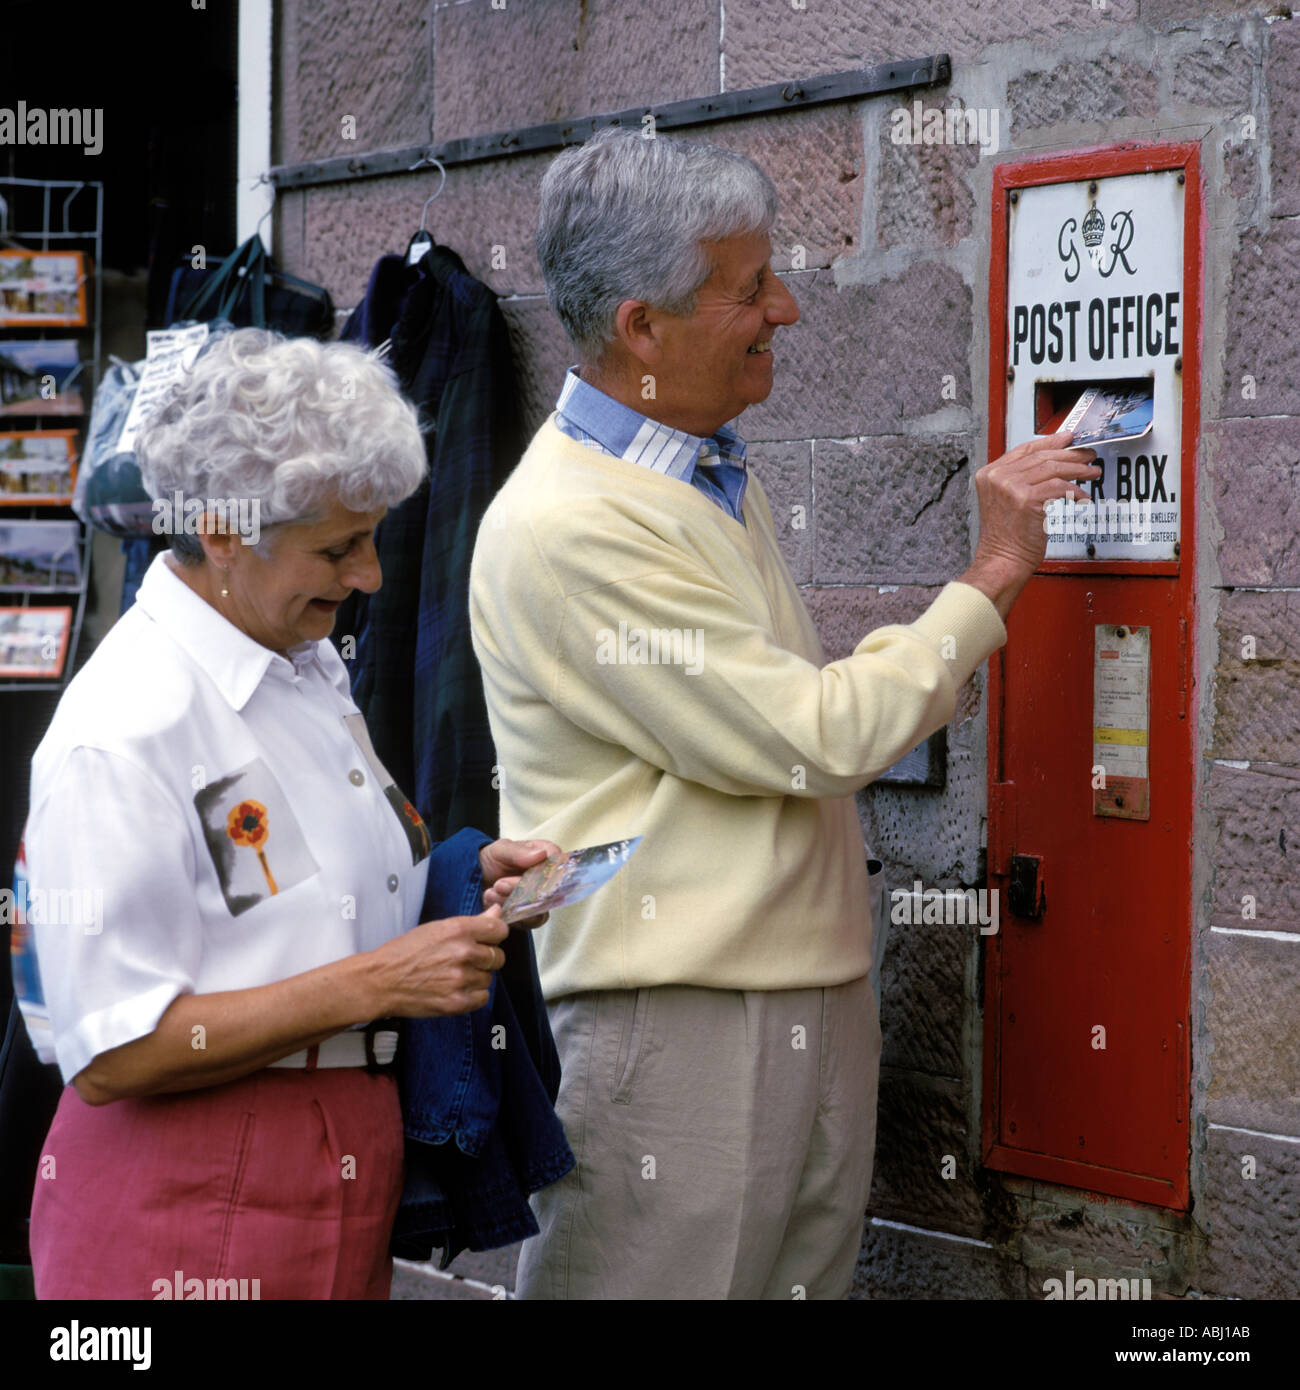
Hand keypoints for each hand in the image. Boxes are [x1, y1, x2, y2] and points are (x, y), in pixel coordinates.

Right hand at [368, 906, 508, 1015]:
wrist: (380, 981)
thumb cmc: (405, 952)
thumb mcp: (437, 928)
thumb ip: (472, 922)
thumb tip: (497, 911)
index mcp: (458, 930)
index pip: (500, 930)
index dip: (494, 935)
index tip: (487, 939)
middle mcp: (463, 953)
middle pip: (498, 956)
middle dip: (486, 958)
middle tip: (465, 960)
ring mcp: (461, 979)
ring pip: (489, 978)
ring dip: (476, 977)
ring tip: (453, 975)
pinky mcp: (457, 1002)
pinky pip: (483, 997)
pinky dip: (473, 995)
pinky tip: (456, 988)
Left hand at [480, 837, 560, 928]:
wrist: (478, 878)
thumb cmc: (493, 859)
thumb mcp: (500, 850)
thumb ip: (518, 852)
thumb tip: (541, 854)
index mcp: (547, 856)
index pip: (559, 865)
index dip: (545, 872)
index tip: (524, 875)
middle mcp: (549, 879)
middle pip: (549, 890)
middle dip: (520, 889)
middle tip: (499, 884)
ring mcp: (541, 899)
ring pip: (538, 908)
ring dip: (512, 903)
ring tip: (491, 893)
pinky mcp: (531, 916)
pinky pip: (528, 921)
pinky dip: (509, 915)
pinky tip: (492, 903)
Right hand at [960, 431, 1100, 617]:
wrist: (1001, 562)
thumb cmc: (1006, 540)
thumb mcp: (1006, 502)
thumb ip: (1021, 481)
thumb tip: (1053, 466)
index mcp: (989, 474)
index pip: (1024, 449)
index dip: (1050, 442)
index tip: (1068, 439)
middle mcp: (997, 477)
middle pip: (1042, 456)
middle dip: (1070, 455)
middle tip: (1088, 456)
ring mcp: (1010, 486)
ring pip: (1053, 468)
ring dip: (1078, 470)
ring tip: (1092, 472)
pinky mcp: (1025, 498)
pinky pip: (1059, 486)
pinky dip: (1075, 491)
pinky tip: (1083, 497)